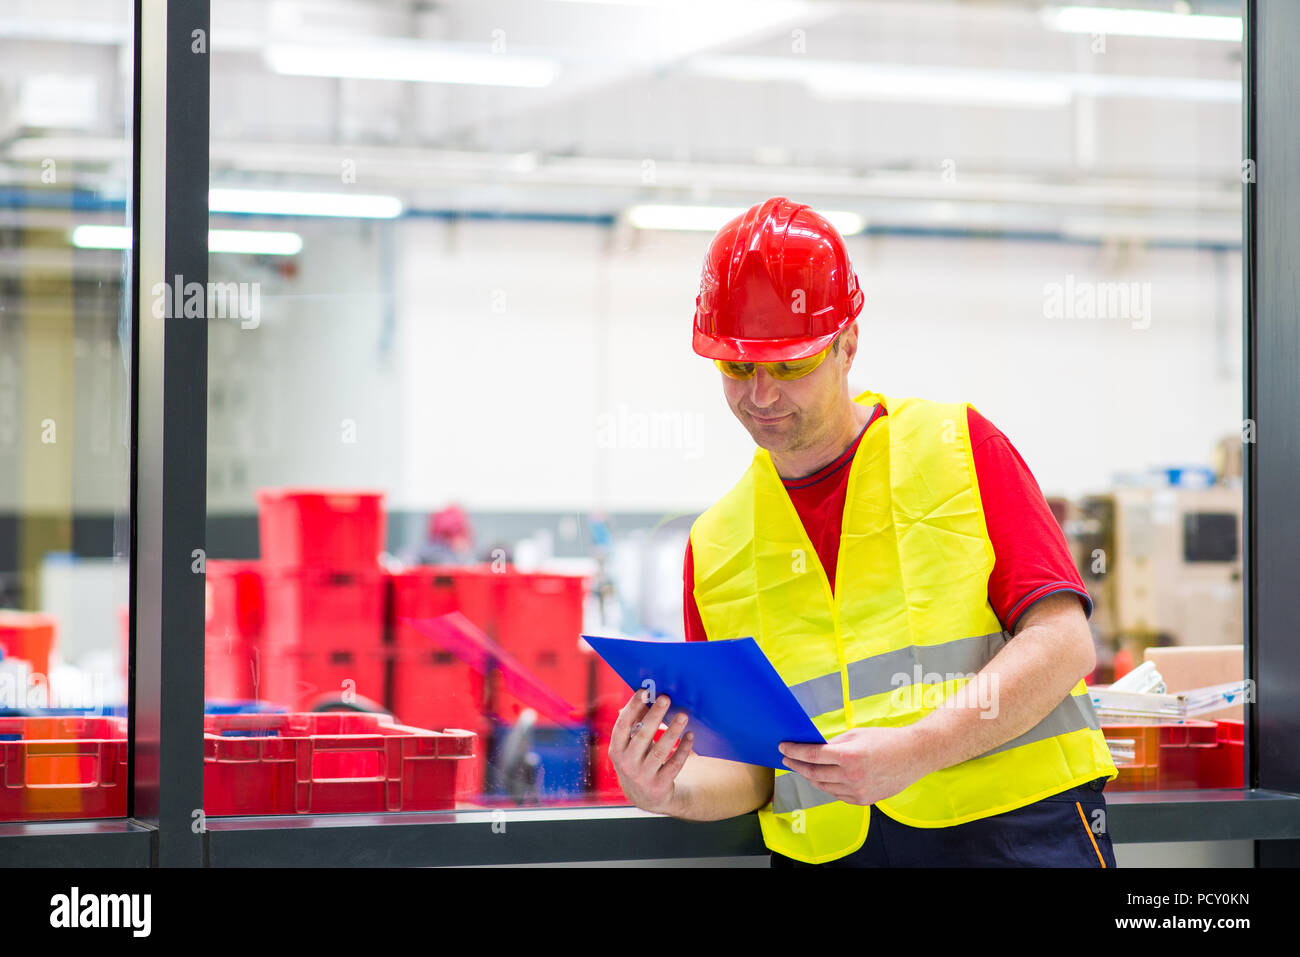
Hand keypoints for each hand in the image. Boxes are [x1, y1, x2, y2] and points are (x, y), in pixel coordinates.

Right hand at [607, 690, 693, 814]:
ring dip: (673, 731)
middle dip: (655, 715)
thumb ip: (635, 723)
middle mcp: (626, 764)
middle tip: (666, 698)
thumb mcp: (630, 746)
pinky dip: (683, 749)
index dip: (632, 708)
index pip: (622, 726)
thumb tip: (644, 695)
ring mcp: (642, 776)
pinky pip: (674, 764)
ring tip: (683, 715)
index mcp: (616, 750)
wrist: (645, 797)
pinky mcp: (659, 785)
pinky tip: (690, 735)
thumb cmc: (638, 761)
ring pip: (660, 750)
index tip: (644, 691)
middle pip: (642, 736)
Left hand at [777, 725, 930, 806]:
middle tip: (787, 759)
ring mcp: (858, 791)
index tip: (783, 748)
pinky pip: (838, 794)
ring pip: (824, 786)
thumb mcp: (856, 735)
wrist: (913, 756)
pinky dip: (827, 786)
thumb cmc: (886, 740)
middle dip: (797, 766)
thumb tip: (815, 750)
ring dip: (810, 777)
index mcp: (849, 756)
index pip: (812, 756)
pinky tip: (822, 778)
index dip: (794, 751)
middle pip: (814, 774)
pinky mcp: (863, 800)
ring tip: (802, 768)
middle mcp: (852, 776)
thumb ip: (834, 744)